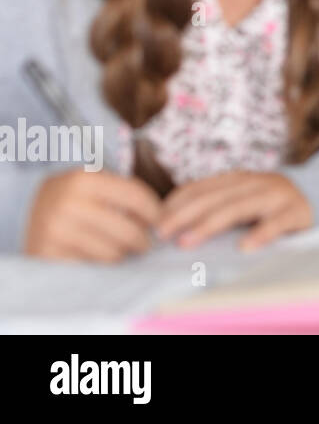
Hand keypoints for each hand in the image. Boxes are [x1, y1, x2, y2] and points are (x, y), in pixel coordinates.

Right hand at [24, 169, 161, 262]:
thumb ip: (126, 194)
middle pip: (129, 231)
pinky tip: (98, 255)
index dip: (156, 213)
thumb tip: (163, 221)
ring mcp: (56, 232)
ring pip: (113, 254)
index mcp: (84, 179)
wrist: (25, 209)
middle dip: (143, 240)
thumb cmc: (74, 197)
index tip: (160, 223)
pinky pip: (92, 268)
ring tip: (119, 247)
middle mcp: (68, 204)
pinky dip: (100, 264)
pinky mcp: (48, 256)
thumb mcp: (96, 183)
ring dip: (122, 254)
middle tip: (143, 243)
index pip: (137, 198)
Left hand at [156, 171, 312, 251]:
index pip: (200, 187)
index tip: (155, 223)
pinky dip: (261, 233)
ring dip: (210, 224)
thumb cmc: (271, 208)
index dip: (176, 203)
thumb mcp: (244, 201)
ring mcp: (277, 194)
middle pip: (215, 197)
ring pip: (239, 206)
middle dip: (184, 215)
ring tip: (188, 241)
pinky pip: (277, 222)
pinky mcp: (297, 210)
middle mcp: (255, 182)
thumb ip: (218, 208)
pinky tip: (244, 247)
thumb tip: (175, 229)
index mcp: (238, 179)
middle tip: (163, 234)